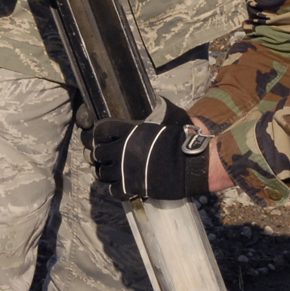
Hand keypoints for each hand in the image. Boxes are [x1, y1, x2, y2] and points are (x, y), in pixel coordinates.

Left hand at [91, 102, 212, 200]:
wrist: (191, 163)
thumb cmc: (182, 139)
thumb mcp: (168, 117)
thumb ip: (156, 113)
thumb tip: (158, 100)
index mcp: (129, 131)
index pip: (101, 131)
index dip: (101, 136)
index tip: (105, 140)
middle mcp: (122, 149)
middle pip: (98, 153)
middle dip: (103, 156)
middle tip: (111, 158)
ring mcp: (125, 169)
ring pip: (103, 173)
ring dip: (108, 173)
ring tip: (117, 173)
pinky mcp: (131, 187)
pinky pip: (114, 190)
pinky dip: (117, 189)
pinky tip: (125, 186)